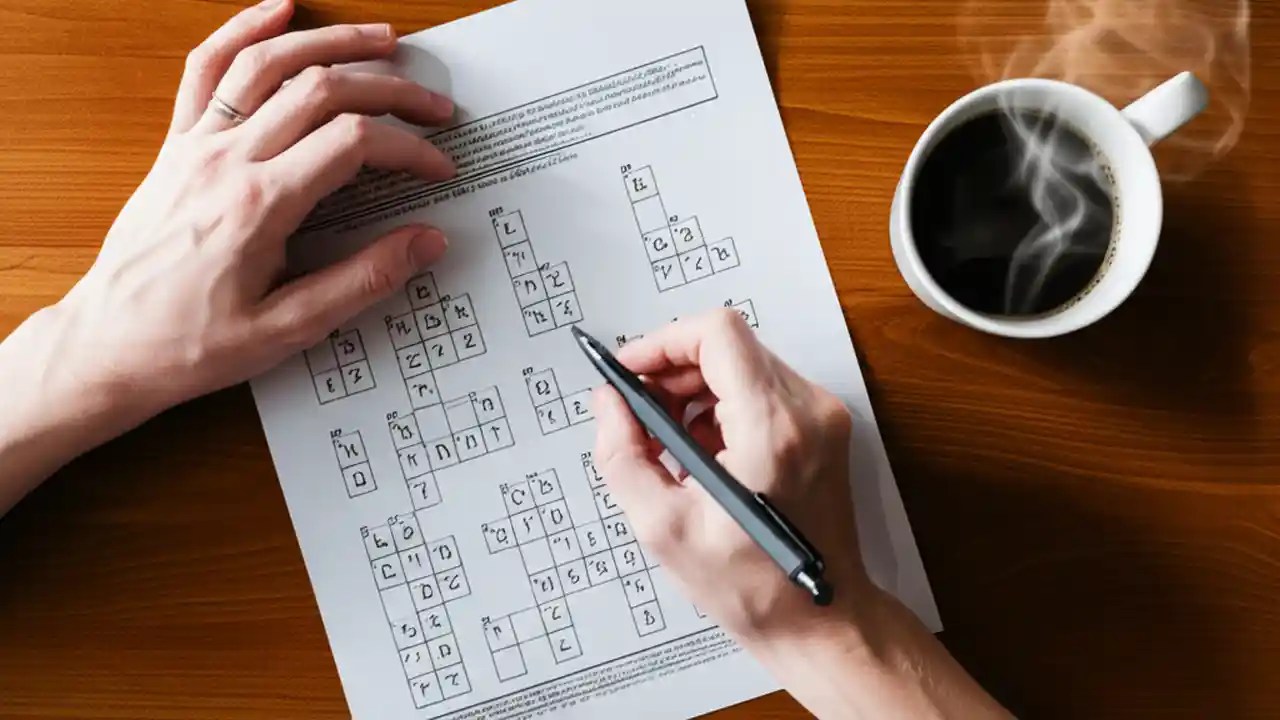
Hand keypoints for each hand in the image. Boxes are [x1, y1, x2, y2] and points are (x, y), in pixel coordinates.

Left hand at [48, 0, 454, 429]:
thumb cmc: (190, 344)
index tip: (438, 166)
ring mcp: (196, 145)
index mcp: (259, 205)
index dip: (409, 147)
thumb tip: (425, 243)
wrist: (107, 345)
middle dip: (390, 89)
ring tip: (381, 40)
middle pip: (321, 90)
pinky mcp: (177, 146)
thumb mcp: (287, 330)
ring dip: (330, 42)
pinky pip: (207, 69)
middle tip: (433, 106)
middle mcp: (226, 161)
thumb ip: (362, 281)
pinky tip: (279, 12)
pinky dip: (244, 31)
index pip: (353, 144)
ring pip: (269, 64)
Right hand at [591, 308, 873, 639]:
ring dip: (697, 392)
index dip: (663, 342)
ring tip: (672, 447)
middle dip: (674, 373)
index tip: (632, 371)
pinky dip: (725, 408)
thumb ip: (623, 455)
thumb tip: (609, 404)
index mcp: (771, 429)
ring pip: (744, 364)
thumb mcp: (664, 528)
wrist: (820, 620)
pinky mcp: (824, 429)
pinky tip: (704, 456)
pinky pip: (763, 389)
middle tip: (641, 418)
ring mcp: (822, 417)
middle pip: (729, 345)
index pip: (717, 334)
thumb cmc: (754, 587)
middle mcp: (807, 411)